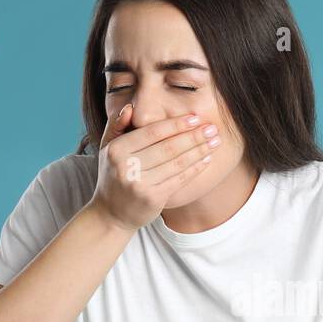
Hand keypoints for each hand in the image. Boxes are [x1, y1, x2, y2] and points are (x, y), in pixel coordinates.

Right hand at [89, 102, 221, 230]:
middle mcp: (127, 166)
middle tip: (212, 128)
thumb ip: (117, 126)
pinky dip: (195, 168)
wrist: (110, 214)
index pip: (152, 132)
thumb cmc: (113, 176)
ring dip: (199, 151)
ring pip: (176, 163)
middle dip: (193, 136)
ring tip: (215, 141)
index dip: (176, 124)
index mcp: (116, 150)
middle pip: (168, 147)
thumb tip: (130, 107)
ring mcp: (140, 184)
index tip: (195, 118)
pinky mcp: (153, 199)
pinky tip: (206, 159)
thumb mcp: (107, 149)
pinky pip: (179, 180)